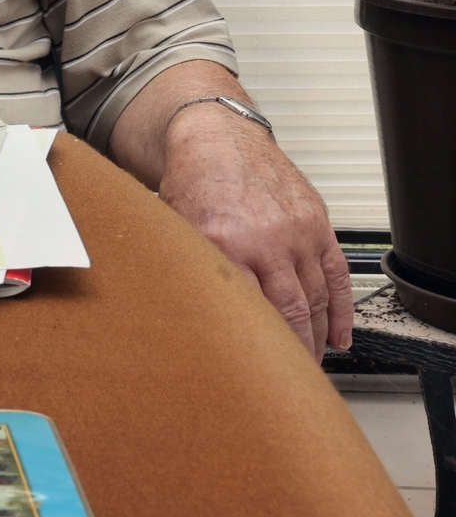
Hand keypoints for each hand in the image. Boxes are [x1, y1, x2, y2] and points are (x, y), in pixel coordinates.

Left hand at [157, 105, 352, 358]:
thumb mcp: (175, 227)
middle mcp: (265, 239)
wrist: (217, 137)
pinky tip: (340, 337)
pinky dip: (341, 310)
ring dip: (316, 337)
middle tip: (287, 379)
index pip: (244, 309)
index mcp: (223, 242)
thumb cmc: (192, 181)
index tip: (252, 371)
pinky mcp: (318, 224)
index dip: (252, 345)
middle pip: (289, 312)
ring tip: (310, 364)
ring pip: (316, 299)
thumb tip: (182, 314)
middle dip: (292, 351)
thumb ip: (186, 268)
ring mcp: (297, 232)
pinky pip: (338, 276)